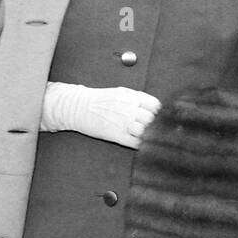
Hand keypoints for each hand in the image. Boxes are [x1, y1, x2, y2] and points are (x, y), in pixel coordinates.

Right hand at [40, 82, 160, 147]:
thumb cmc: (99, 100)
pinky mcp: (117, 135)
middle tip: (157, 130)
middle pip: (153, 119)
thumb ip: (137, 99)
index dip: (159, 112)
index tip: (159, 118)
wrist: (78, 107)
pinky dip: (142, 145)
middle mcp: (130, 109)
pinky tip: (143, 145)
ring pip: (147, 132)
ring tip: (151, 139)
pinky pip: (136, 143)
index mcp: (132, 96)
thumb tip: (154, 107)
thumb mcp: (121, 92)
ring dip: (151, 136)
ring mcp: (124, 123)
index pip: (156, 105)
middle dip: (156, 125)